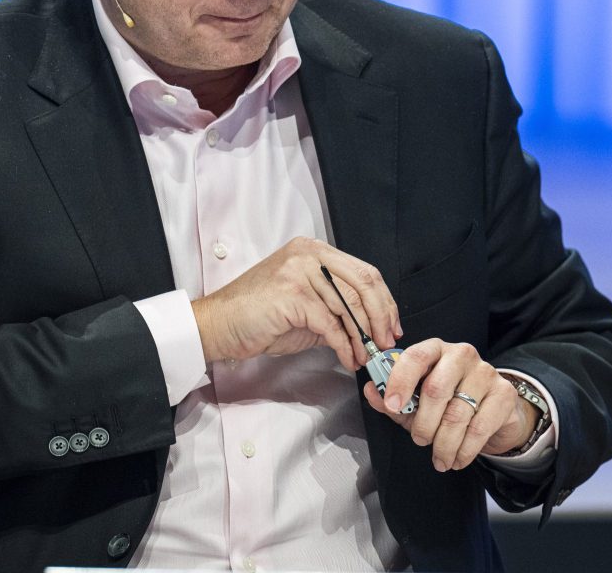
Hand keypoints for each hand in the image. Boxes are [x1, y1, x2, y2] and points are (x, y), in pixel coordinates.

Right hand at [191, 237, 401, 371]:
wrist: (220, 325)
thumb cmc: (259, 317)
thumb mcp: (306, 306)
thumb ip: (336, 307)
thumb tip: (370, 327)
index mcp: (314, 251)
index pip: (363, 271)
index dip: (384, 301)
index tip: (392, 325)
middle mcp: (309, 254)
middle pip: (363, 284)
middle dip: (380, 318)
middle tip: (386, 343)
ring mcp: (300, 272)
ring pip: (349, 306)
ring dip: (363, 338)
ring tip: (365, 356)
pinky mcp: (293, 295)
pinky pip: (331, 324)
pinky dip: (345, 346)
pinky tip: (347, 358)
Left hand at [362, 338, 533, 470]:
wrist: (494, 412)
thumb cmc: (449, 403)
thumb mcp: (416, 401)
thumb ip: (391, 397)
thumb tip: (371, 391)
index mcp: (435, 349)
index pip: (415, 356)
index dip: (400, 380)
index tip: (392, 405)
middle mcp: (461, 354)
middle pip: (436, 389)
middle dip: (423, 423)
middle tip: (419, 440)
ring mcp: (485, 372)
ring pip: (457, 414)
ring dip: (444, 444)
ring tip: (439, 459)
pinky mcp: (504, 394)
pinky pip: (479, 428)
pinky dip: (464, 451)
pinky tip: (457, 459)